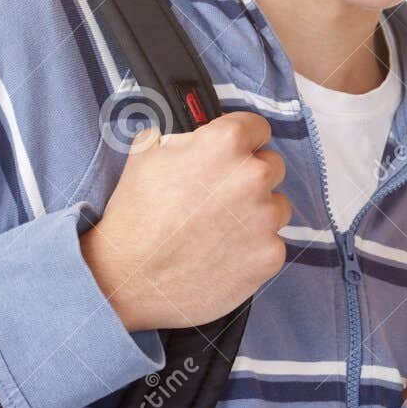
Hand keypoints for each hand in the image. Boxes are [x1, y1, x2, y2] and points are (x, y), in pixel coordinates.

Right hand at [79, 110, 293, 331]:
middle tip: (219, 197)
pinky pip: (272, 244)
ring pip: (277, 206)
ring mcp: (265, 219)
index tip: (233, 155)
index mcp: (226, 142)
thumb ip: (182, 135)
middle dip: (250, 177)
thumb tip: (194, 133)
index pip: (258, 128)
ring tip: (220, 229)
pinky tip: (223, 255)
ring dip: (257, 214)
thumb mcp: (146, 153)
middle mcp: (254, 176)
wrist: (129, 279)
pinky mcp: (269, 256)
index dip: (243, 141)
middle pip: (272, 166)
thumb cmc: (135, 216)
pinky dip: (253, 249)